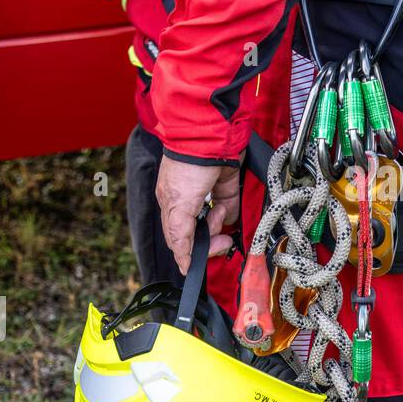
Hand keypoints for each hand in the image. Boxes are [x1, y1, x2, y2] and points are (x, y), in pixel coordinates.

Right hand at [155, 157, 240, 274]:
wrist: (212, 135)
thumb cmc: (188, 166)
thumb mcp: (177, 205)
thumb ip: (179, 235)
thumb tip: (183, 262)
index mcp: (171, 207)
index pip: (179, 241)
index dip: (191, 254)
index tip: (198, 265)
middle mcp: (187, 202)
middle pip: (200, 234)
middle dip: (210, 240)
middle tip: (221, 240)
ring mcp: (207, 194)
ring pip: (216, 222)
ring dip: (220, 223)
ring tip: (219, 211)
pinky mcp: (225, 185)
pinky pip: (230, 206)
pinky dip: (231, 211)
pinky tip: (227, 206)